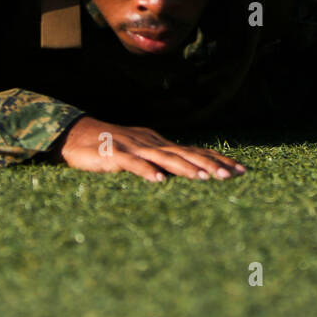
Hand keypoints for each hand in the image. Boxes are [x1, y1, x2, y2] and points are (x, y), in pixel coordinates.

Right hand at [57, 116, 245, 181]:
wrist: (75, 135)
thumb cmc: (109, 148)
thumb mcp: (140, 153)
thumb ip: (160, 161)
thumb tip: (185, 174)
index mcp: (159, 143)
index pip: (194, 151)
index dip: (217, 160)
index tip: (241, 170)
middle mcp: (151, 143)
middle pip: (186, 154)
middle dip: (210, 165)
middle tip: (233, 176)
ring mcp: (134, 148)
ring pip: (165, 158)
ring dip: (186, 168)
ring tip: (205, 179)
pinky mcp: (115, 156)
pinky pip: (133, 165)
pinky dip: (146, 172)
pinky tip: (159, 181)